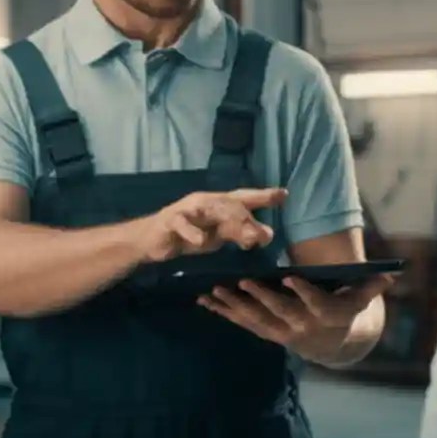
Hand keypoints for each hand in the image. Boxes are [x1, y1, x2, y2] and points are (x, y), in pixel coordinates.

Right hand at [137, 188, 285, 263]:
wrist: (152, 239)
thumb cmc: (188, 234)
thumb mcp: (218, 236)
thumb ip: (240, 234)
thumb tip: (268, 234)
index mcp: (218, 204)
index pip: (244, 197)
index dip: (263, 196)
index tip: (283, 194)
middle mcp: (205, 201)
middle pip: (231, 204)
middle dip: (249, 218)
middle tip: (264, 236)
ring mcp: (188, 208)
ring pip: (211, 210)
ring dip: (229, 222)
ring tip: (245, 239)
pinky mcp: (171, 220)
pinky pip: (183, 224)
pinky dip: (193, 232)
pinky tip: (202, 242)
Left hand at [198, 273, 396, 361]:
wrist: (334, 344)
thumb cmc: (346, 310)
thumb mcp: (360, 299)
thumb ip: (370, 286)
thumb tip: (389, 274)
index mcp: (327, 314)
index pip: (316, 303)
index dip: (304, 292)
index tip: (290, 276)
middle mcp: (303, 326)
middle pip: (281, 312)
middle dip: (261, 297)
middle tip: (243, 280)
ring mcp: (282, 332)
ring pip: (257, 320)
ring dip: (235, 306)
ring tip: (215, 291)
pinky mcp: (267, 333)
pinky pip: (245, 324)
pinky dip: (225, 313)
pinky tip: (207, 302)